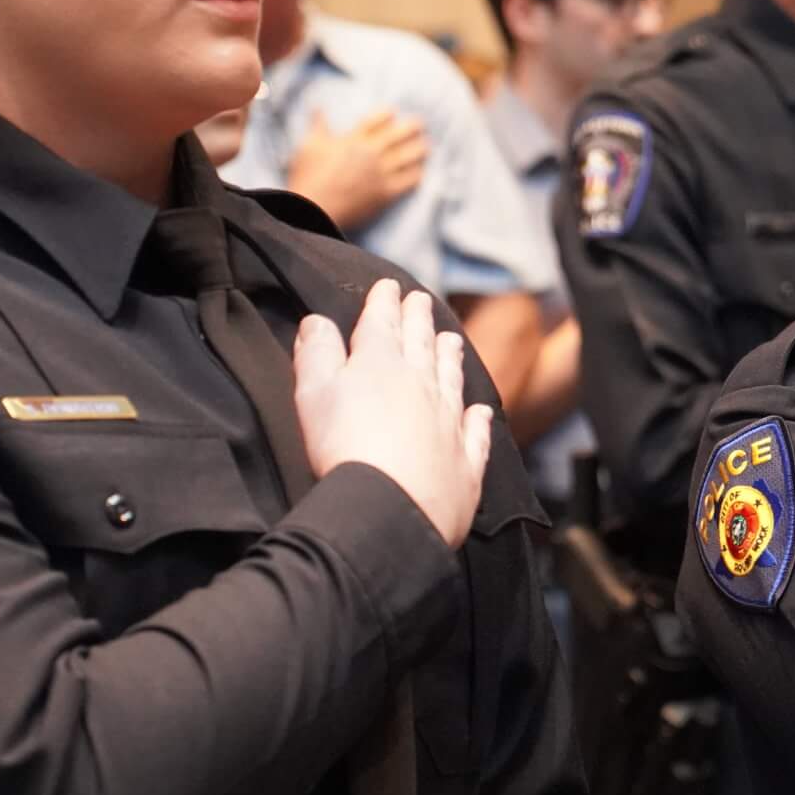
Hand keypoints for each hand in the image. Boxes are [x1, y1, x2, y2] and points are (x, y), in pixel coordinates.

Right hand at [284, 109, 428, 230]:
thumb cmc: (307, 178)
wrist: (313, 210)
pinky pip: (409, 181)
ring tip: (425, 147)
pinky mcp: (385, 193)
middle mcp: (371, 152)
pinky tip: (420, 172)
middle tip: (419, 125)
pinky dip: (417, 175)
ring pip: (410, 156)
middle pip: (401, 133)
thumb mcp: (308, 147)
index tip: (393, 113)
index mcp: (354, 138)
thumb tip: (317, 107)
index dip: (388, 114)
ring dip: (420, 149)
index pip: (379, 118)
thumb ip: (318, 126)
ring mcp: (381, 173)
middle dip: (413, 127)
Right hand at [291, 277, 495, 546]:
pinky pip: (475, 435)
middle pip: (422, 344)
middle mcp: (422, 386)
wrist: (390, 508)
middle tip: (421, 300)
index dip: (384, 302)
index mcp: (381, 364)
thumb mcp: (314, 392)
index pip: (383, 323)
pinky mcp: (464, 465)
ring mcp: (449, 424)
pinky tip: (480, 412)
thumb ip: (316, 353)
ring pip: (452, 380)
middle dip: (419, 319)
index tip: (389, 286)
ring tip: (451, 339)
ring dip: (450, 357)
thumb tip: (318, 321)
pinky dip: (477, 421)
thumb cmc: (344, 448)